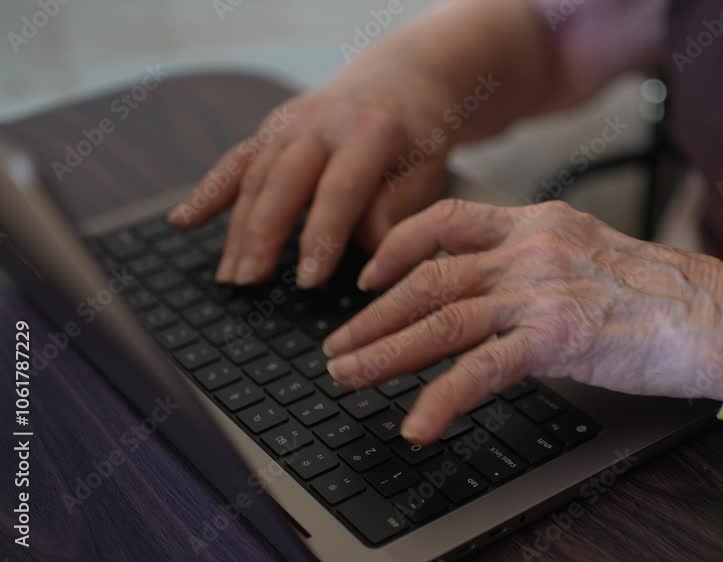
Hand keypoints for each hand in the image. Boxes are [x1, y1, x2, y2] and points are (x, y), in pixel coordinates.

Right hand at [167, 54, 452, 286]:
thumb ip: (397, 210)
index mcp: (369, 131)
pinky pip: (235, 163)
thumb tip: (365, 253)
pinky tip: (182, 222)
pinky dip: (208, 193)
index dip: (321, 237)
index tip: (308, 281)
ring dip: (237, 228)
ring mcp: (290, 122)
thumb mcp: (428, 171)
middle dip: (263, 235)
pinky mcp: (271, 129)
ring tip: (230, 277)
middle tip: (249, 283)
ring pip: (255, 177)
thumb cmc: (420, 138)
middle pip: (284, 182)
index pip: (339, 190)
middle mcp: (321, 122)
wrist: (401, 80)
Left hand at [322, 199, 722, 443]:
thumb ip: (535, 267)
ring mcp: (542, 289)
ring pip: (441, 318)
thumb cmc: (661, 294)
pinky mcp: (557, 336)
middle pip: (429, 277)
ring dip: (386, 352)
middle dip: (373, 317)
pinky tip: (417, 423)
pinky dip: (440, 398)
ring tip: (349, 376)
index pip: (447, 220)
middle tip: (337, 346)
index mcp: (538, 222)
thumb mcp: (587, 259)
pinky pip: (480, 369)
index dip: (396, 247)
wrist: (718, 316)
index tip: (368, 276)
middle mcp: (532, 248)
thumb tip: (488, 296)